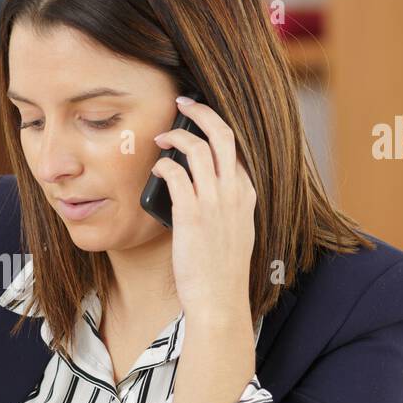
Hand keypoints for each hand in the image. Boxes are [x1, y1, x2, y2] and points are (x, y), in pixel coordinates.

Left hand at [150, 96, 255, 325]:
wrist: (219, 299)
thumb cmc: (221, 272)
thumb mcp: (234, 232)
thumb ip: (224, 207)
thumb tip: (199, 189)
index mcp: (246, 194)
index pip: (237, 147)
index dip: (216, 127)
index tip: (200, 119)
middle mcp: (234, 192)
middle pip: (222, 135)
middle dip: (202, 112)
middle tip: (183, 103)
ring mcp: (214, 202)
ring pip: (197, 148)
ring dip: (176, 134)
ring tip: (161, 135)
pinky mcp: (191, 214)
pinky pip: (175, 173)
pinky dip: (163, 165)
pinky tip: (156, 169)